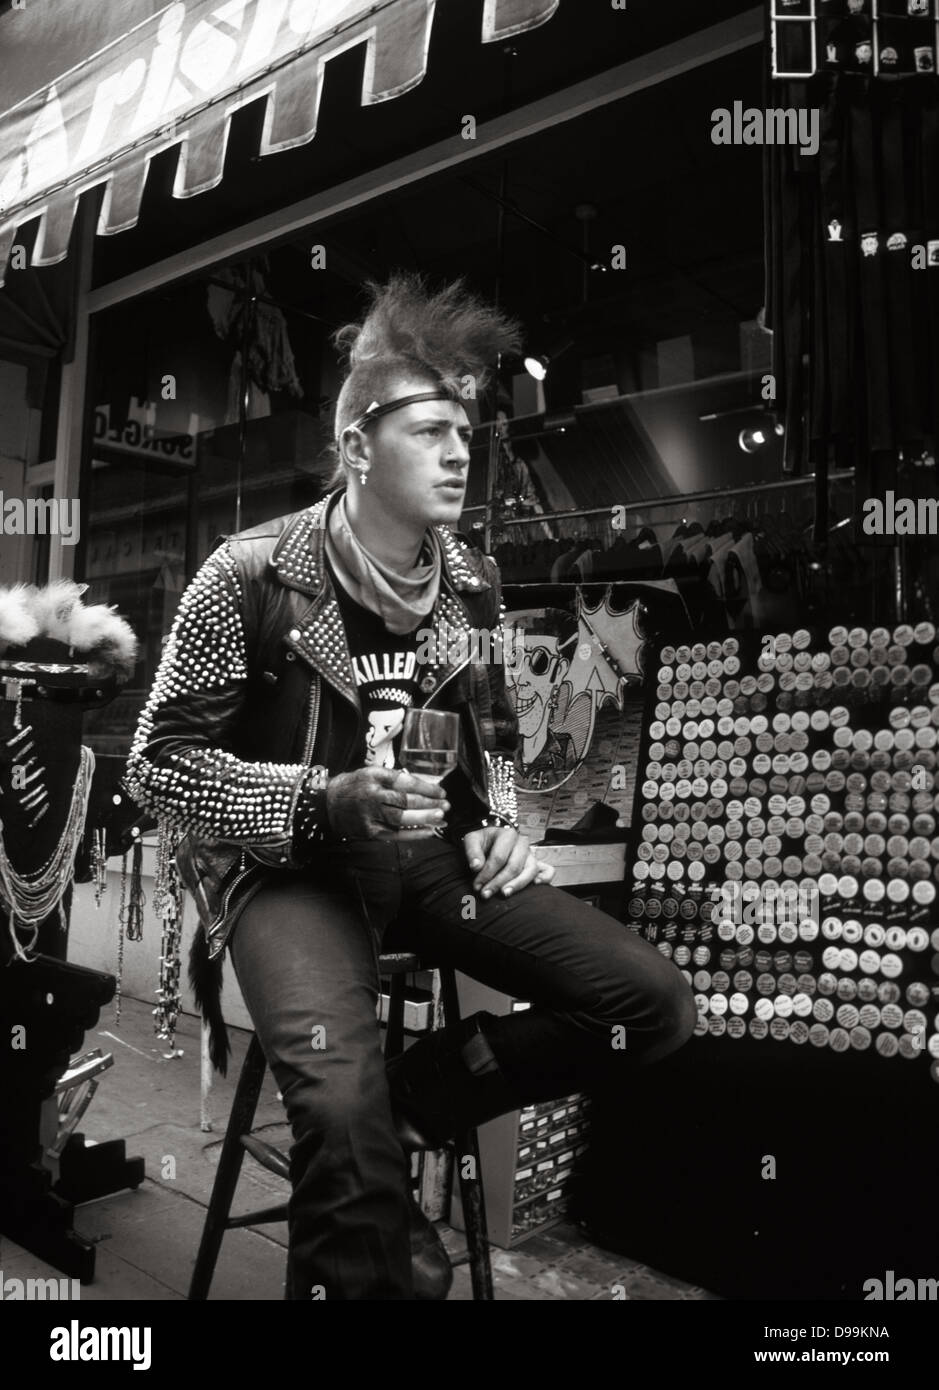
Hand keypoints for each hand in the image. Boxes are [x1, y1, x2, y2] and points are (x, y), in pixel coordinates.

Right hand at [325, 767, 448, 839]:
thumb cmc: (352, 787)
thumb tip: (421, 786)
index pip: (405, 782)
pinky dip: (414, 833)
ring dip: (425, 818)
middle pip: (405, 800)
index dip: (425, 788)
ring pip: (402, 818)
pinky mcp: (370, 832)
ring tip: (441, 817)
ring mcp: (370, 815)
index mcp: (373, 777)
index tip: (440, 791)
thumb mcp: (369, 773)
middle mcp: (372, 795)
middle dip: (429, 803)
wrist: (326, 805)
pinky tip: (429, 831)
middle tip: (446, 805)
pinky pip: (396, 834)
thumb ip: (392, 778)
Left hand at [461, 824, 554, 898]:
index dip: (486, 873)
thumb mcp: (472, 840)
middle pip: (514, 866)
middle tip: (486, 894)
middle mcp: (522, 844)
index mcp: (508, 835)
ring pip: (530, 870)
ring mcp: (531, 854)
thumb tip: (476, 866)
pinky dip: (545, 878)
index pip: (499, 857)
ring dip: (518, 884)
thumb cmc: (483, 842)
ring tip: (505, 893)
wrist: (491, 842)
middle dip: (498, 882)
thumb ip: (472, 851)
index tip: (477, 886)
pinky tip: (535, 886)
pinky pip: (548, 871)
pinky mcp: (536, 864)